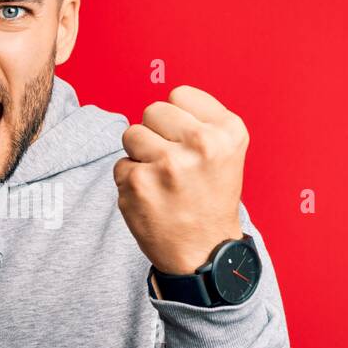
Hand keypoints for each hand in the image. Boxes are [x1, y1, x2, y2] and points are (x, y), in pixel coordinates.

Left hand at [114, 85, 247, 274]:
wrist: (205, 252)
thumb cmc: (211, 198)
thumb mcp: (227, 151)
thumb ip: (200, 119)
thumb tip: (166, 100)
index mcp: (227, 131)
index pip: (179, 95)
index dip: (177, 119)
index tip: (186, 143)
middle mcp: (202, 144)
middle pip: (152, 110)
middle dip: (156, 134)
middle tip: (173, 165)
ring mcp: (168, 164)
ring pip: (131, 134)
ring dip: (140, 155)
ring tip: (161, 180)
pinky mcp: (139, 184)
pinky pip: (120, 165)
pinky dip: (131, 182)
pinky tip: (152, 198)